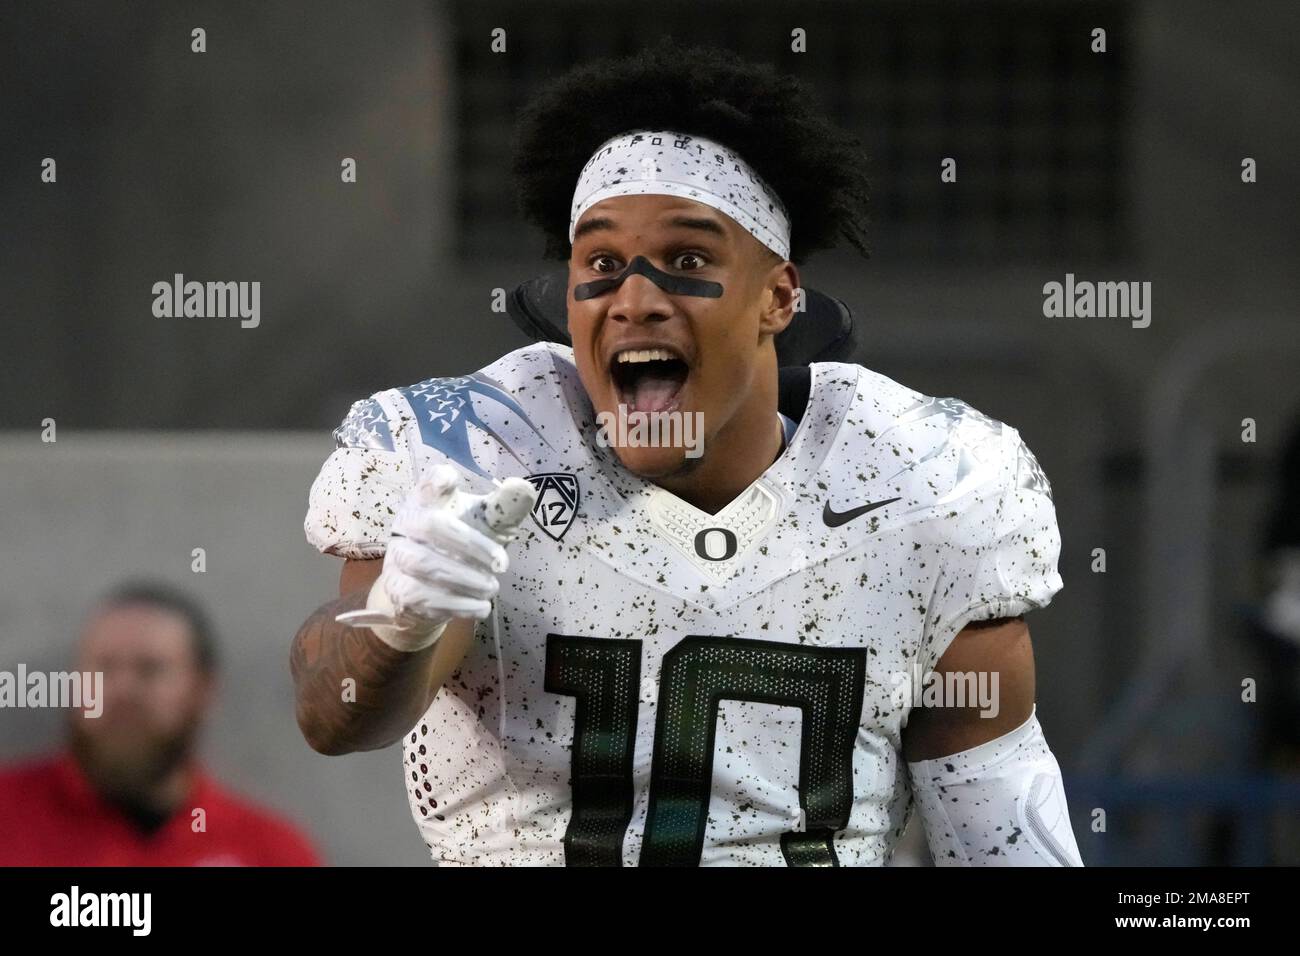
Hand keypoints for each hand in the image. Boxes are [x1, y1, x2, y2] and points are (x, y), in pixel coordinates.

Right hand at [335, 464, 537, 649]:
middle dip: (471, 544)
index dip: (435, 479)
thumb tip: (524, 488)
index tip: (448, 480)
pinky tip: (481, 607)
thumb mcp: (484, 526)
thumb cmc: (460, 548)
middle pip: (431, 525)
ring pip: (425, 563)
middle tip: (502, 564)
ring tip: (492, 588)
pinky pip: (423, 597)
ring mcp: (398, 557)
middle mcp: (407, 524)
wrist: (428, 595)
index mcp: (428, 501)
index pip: (428, 483)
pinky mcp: (399, 590)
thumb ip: (503, 508)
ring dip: (466, 578)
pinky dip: (458, 604)